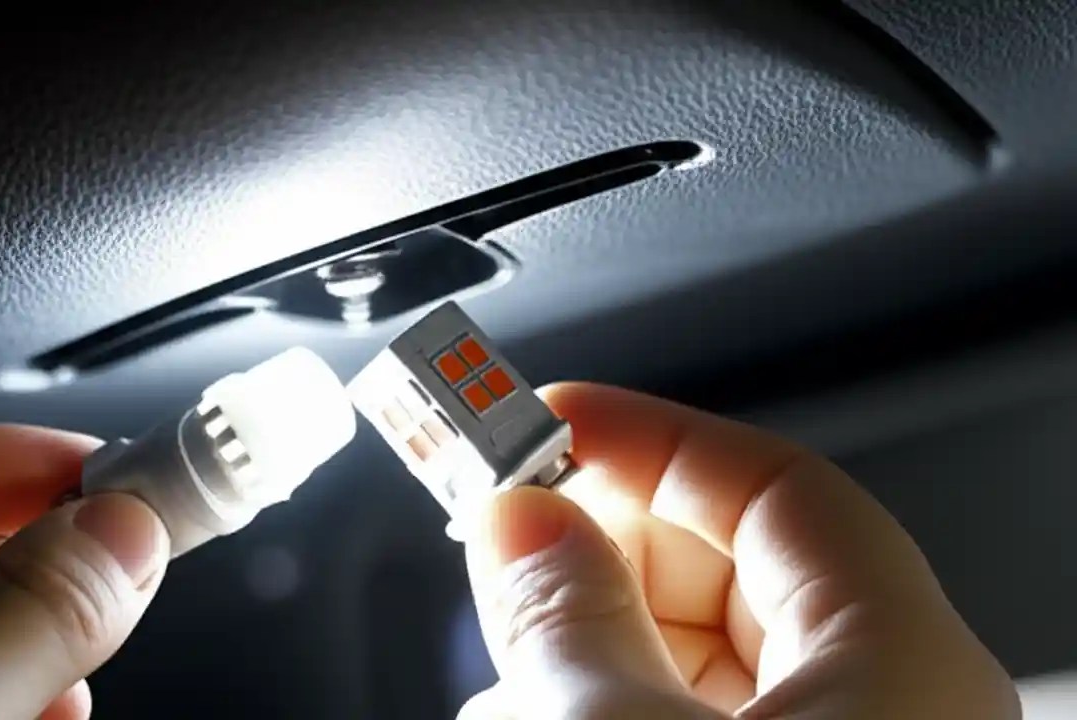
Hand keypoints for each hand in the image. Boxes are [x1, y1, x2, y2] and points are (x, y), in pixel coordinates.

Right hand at [460, 384, 1019, 718]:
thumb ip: (564, 608)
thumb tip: (519, 519)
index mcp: (901, 668)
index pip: (769, 482)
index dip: (643, 435)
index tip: (541, 419)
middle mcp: (888, 713)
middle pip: (724, 566)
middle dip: (596, 551)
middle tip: (504, 547)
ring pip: (693, 657)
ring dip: (580, 645)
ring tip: (507, 675)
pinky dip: (606, 709)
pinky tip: (534, 717)